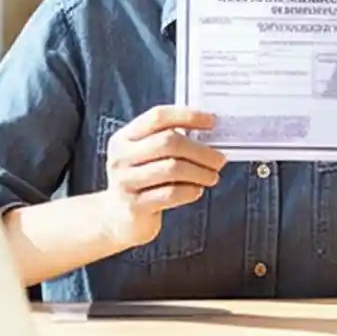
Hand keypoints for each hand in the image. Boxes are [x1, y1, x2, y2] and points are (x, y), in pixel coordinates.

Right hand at [99, 106, 226, 250]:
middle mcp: (121, 157)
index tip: (212, 121)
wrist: (117, 219)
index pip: (158, 117)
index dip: (187, 116)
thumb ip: (170, 142)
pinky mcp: (134, 206)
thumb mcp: (145, 157)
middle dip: (200, 150)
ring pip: (173, 168)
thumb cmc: (141, 182)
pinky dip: (191, 190)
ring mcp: (125, 182)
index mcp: (124, 137)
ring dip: (200, 172)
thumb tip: (210, 134)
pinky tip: (197, 190)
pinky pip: (171, 193)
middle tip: (219, 159)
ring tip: (212, 176)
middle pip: (168, 142)